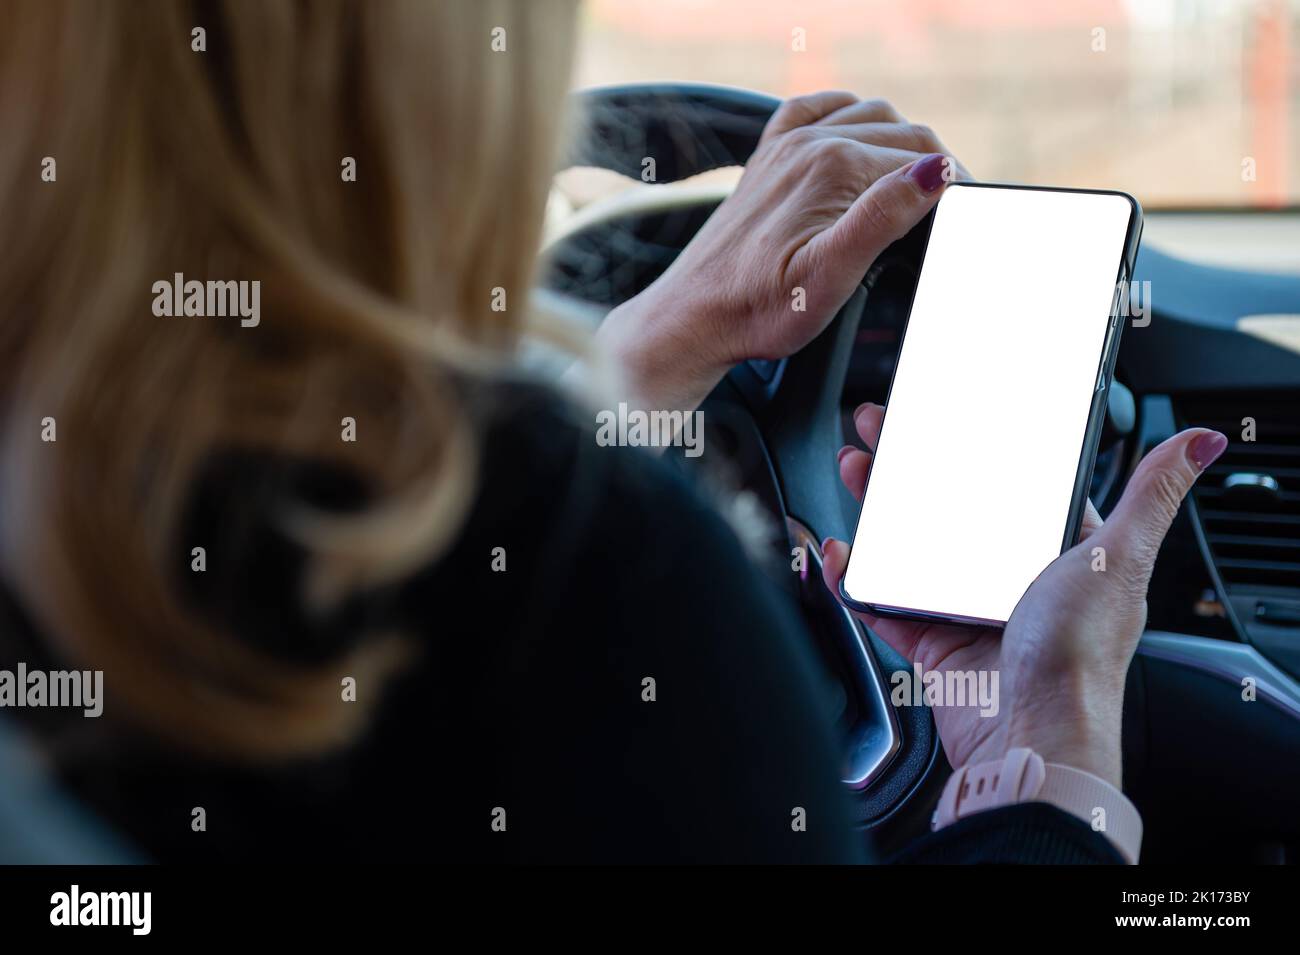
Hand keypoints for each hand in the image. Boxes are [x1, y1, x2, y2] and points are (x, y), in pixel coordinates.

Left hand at [596, 92, 967, 410]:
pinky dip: (847, 114)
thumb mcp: (831, 278)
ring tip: (919, 185)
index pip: (923, 161)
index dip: (956, 189)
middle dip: (936, 168)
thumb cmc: (759, 310)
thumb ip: (882, 218)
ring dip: (902, 142)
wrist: (695, 317)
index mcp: (834, 167)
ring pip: (869, 118)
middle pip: (903, 136)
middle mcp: (810, 144)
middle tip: (952, 212)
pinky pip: (816, 111)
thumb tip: (933, 172)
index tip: (969, 220)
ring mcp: (786, 146)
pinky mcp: (768, 158)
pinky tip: (859, 136)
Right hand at [822, 403, 1227, 786]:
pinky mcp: (933, 643)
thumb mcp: (1117, 556)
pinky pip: (885, 602)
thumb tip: (1199, 442)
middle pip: (949, 510)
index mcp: (1057, 554)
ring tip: (855, 469)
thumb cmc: (1081, 657)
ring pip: (912, 546)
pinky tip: (842, 551)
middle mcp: (1012, 581)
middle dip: (910, 467)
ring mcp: (968, 611)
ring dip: (879, 507)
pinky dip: (857, 577)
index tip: (945, 417)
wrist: (1032, 734)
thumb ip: (1148, 497)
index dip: (974, 448)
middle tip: (880, 430)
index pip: (1010, 488)